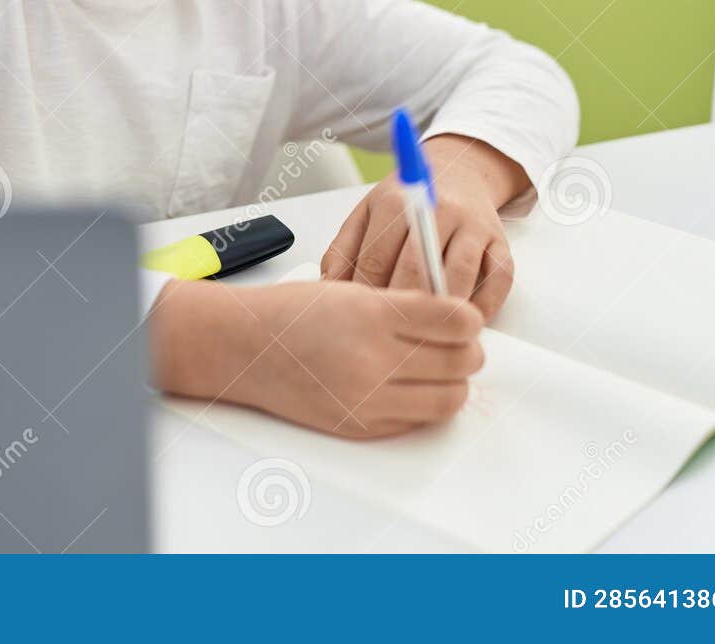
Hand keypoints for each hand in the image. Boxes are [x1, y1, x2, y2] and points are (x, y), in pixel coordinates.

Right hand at [151, 278, 482, 438]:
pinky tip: (406, 385)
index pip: (456, 320)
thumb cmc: (293, 313)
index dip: (469, 320)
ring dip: (451, 382)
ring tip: (435, 369)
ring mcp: (368, 398)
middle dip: (467, 351)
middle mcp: (372, 359)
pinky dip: (422, 403)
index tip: (464, 319)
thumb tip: (458, 321)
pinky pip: (418, 420)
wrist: (245, 347)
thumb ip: (405, 304)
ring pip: (449, 398)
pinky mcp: (362, 426)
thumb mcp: (352, 289)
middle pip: (462, 362)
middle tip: (456, 344)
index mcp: (372, 314)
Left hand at [320, 134, 523, 319]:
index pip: (377, 258)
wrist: (458, 171)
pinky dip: (484, 306)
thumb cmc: (407, 202)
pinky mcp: (501, 241)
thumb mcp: (367, 214)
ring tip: (426, 335)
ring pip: (459, 276)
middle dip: (401, 308)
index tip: (360, 320)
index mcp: (398, 201)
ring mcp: (473, 225)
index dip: (366, 295)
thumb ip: (344, 250)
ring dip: (442, 311)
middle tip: (390, 336)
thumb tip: (327, 288)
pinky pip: (499, 279)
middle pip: (416, 270)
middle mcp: (439, 210)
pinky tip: (465, 323)